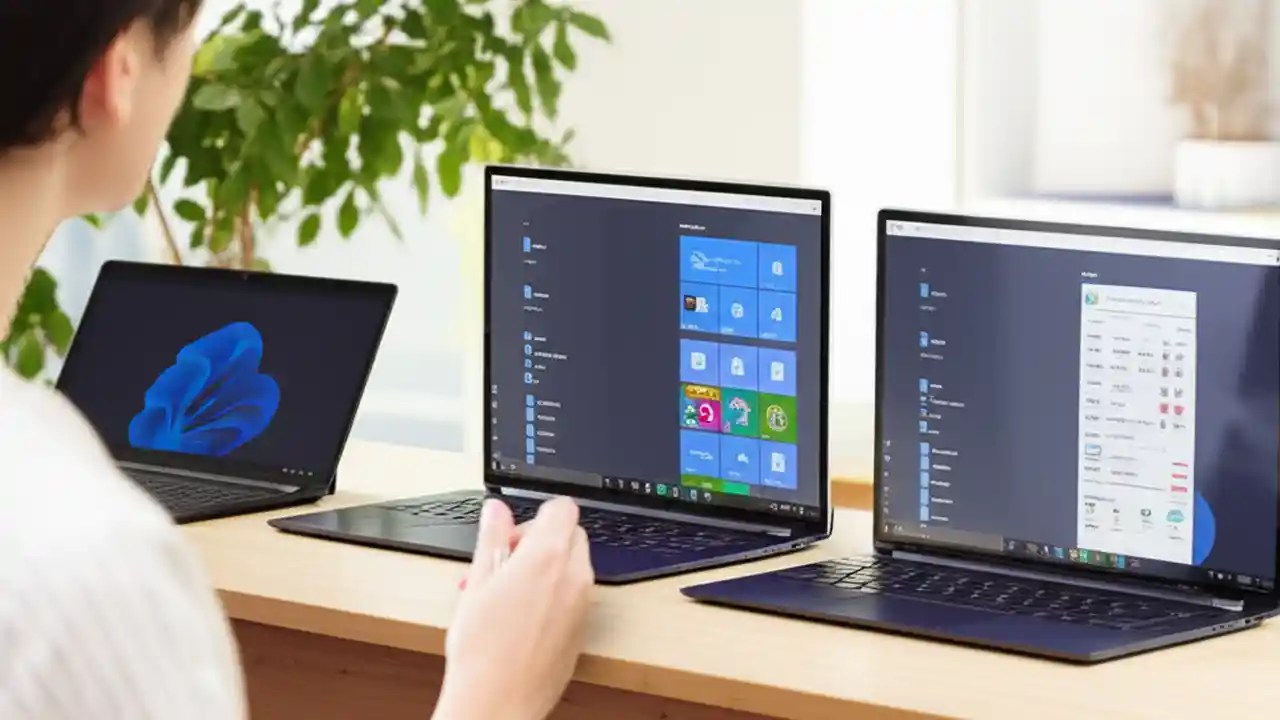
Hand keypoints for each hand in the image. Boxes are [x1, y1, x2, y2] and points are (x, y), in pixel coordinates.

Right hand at [433, 498, 593, 719]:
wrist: (499, 703)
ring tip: (506, 592)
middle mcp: (574, 576)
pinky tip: (520, 616)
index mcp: (547, 556)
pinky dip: (554, 593)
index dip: (537, 514)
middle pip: (571, 534)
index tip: (514, 533)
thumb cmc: (482, 650)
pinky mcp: (582, 629)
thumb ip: (492, 538)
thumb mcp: (478, 582)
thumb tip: (496, 510)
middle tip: (506, 562)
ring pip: (573, 565)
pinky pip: (574, 595)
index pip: (562, 508)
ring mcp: (582, 604)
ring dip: (547, 567)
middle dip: (541, 540)